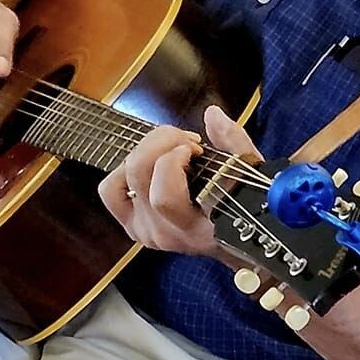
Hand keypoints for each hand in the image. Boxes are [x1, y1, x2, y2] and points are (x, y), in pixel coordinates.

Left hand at [99, 105, 257, 255]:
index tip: (197, 148)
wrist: (236, 244)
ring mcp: (145, 231)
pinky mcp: (132, 226)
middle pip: (139, 174)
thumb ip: (234, 142)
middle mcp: (166, 233)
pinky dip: (123, 170)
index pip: (164, 195)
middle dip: (160, 141)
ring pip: (122, 177)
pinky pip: (111, 191)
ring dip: (144, 151)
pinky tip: (150, 165)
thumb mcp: (249, 174)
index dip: (173, 159)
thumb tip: (211, 115)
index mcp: (198, 229)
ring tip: (169, 149)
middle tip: (186, 140)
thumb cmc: (243, 208)